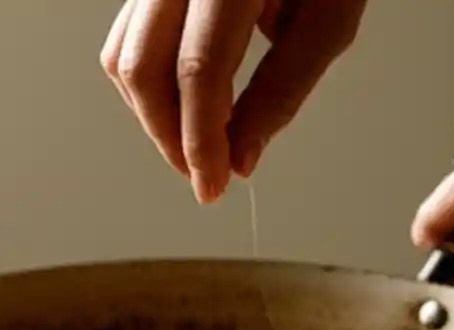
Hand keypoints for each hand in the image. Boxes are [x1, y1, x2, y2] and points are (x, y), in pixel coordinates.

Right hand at [100, 0, 365, 203]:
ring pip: (124, 57)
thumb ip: (283, 90)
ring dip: (152, 116)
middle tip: (200, 175)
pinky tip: (181, 107)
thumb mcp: (329, 21)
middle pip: (145, 66)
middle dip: (168, 135)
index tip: (213, 185)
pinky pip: (125, 39)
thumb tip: (240, 157)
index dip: (201, 138)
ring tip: (192, 146)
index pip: (199, 69)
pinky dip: (148, 85)